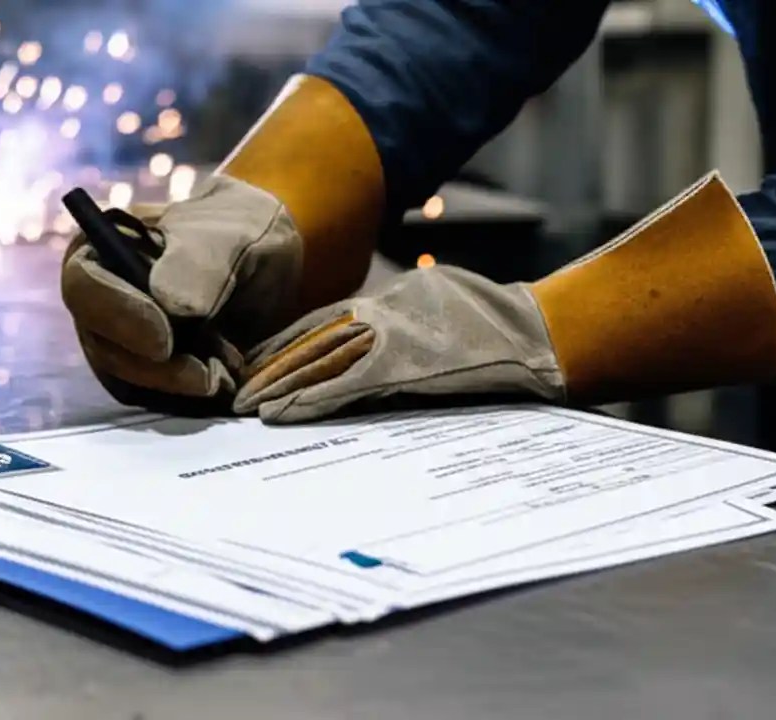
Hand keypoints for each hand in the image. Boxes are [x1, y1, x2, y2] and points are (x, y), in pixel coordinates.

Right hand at [61, 174, 301, 408]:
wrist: (276, 268)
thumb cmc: (246, 235)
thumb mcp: (237, 233)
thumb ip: (201, 260)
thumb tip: (165, 299)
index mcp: (105, 247)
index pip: (84, 286)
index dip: (117, 315)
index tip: (164, 340)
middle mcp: (102, 299)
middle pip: (102, 345)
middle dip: (156, 366)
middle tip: (209, 372)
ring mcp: (122, 341)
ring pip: (127, 380)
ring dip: (178, 384)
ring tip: (228, 369)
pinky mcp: (147, 375)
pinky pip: (153, 398)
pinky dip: (188, 397)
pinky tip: (225, 380)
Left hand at [235, 172, 775, 424]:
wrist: (541, 334)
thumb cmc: (500, 326)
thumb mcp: (440, 311)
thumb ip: (403, 325)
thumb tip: (370, 342)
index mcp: (391, 300)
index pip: (322, 323)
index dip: (282, 344)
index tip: (250, 362)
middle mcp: (383, 313)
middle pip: (311, 340)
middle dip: (269, 367)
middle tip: (234, 392)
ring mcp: (392, 338)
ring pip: (319, 360)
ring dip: (278, 385)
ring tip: (246, 407)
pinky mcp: (404, 367)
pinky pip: (345, 385)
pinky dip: (310, 400)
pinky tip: (281, 414)